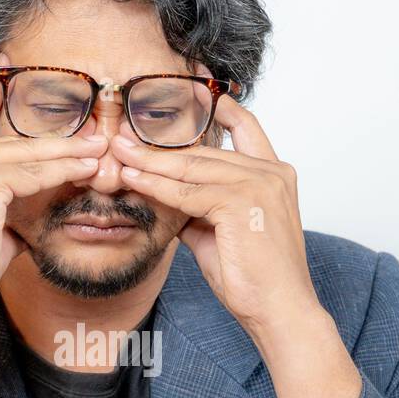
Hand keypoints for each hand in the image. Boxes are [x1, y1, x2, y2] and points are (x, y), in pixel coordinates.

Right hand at [0, 53, 107, 329]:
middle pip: (6, 142)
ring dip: (65, 154)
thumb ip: (3, 204)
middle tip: (85, 132)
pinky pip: (29, 174)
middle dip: (51, 140)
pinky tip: (84, 170)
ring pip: (22, 154)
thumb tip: (36, 199)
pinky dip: (60, 172)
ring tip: (97, 151)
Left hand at [110, 97, 319, 348]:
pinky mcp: (241, 201)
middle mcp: (271, 172)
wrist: (280, 311)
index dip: (217, 106)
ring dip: (149, 162)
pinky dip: (156, 187)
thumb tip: (166, 197)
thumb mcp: (221, 234)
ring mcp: (259, 184)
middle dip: (160, 145)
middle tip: (124, 137)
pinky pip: (187, 192)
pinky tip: (132, 180)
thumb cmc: (255, 279)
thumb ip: (198, 210)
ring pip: (192, 168)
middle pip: (205, 150)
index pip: (244, 126)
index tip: (190, 86)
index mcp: (274, 174)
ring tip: (118, 153)